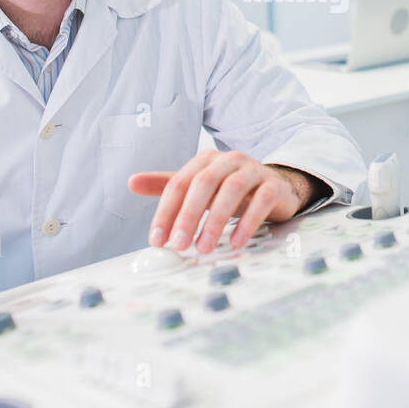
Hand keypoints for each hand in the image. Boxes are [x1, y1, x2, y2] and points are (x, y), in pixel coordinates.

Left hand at [128, 150, 311, 252]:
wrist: (276, 187)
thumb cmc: (231, 190)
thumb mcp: (199, 188)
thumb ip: (167, 185)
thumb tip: (131, 181)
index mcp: (206, 160)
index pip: (179, 184)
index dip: (166, 212)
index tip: (157, 240)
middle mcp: (229, 160)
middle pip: (204, 183)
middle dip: (189, 215)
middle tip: (179, 245)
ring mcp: (253, 170)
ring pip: (232, 190)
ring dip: (216, 221)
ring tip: (205, 247)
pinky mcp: (274, 185)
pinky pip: (261, 200)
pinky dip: (248, 221)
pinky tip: (237, 241)